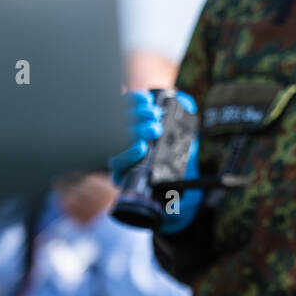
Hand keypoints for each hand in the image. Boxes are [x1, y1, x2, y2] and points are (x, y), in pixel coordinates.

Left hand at [109, 90, 201, 234]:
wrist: (166, 140)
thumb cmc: (169, 164)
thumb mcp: (173, 173)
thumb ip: (173, 182)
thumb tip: (178, 195)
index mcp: (125, 171)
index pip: (117, 165)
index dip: (127, 156)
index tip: (142, 147)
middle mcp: (118, 151)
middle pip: (117, 140)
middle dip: (137, 132)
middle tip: (155, 128)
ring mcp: (118, 132)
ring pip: (119, 122)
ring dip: (137, 116)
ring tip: (155, 113)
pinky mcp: (121, 114)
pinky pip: (121, 106)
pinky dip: (134, 101)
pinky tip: (146, 100)